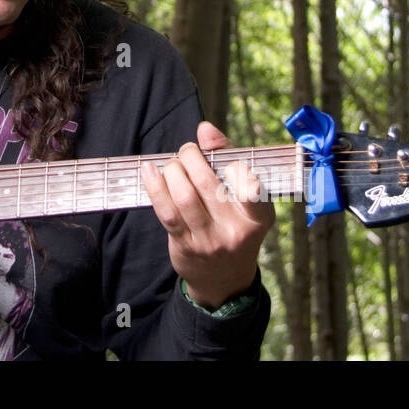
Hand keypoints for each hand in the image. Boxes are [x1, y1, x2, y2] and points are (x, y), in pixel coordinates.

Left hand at [141, 120, 273, 309]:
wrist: (223, 279)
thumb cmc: (233, 226)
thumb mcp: (244, 201)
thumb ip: (228, 160)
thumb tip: (205, 129)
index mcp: (258, 217)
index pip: (250, 186)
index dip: (231, 163)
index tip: (215, 151)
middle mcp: (236, 231)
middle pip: (208, 184)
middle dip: (191, 157)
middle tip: (187, 151)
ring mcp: (210, 241)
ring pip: (185, 196)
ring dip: (173, 170)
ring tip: (172, 164)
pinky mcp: (185, 246)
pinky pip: (166, 212)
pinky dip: (155, 187)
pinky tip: (149, 171)